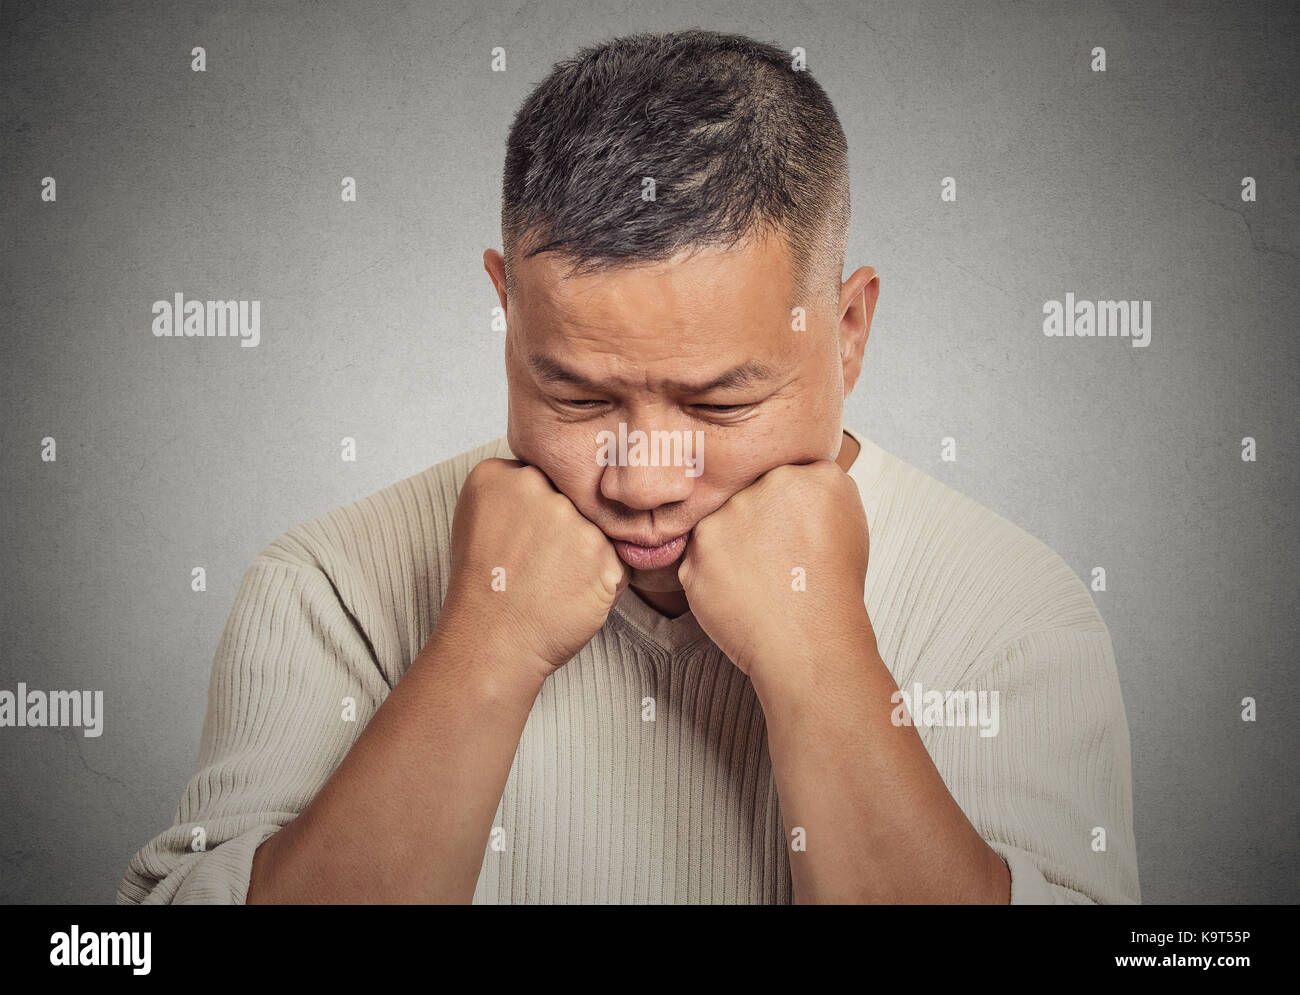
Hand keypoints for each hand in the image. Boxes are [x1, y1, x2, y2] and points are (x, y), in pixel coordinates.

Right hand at [437, 458, 630, 682]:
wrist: (491, 642)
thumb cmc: (482, 589)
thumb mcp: (476, 521)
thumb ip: (511, 490)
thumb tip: (550, 483)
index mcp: (498, 475)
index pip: (543, 474)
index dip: (540, 507)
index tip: (528, 533)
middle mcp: (536, 488)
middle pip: (573, 497)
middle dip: (565, 527)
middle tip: (542, 561)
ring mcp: (574, 520)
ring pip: (597, 526)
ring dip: (586, 552)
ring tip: (556, 581)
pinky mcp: (604, 555)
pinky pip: (617, 558)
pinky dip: (602, 579)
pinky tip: (573, 593)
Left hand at [677, 460, 870, 682]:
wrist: (809, 646)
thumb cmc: (833, 595)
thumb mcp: (851, 527)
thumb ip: (821, 492)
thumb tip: (800, 482)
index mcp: (813, 475)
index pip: (787, 474)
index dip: (787, 506)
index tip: (791, 531)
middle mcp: (768, 485)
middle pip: (750, 492)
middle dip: (757, 521)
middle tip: (774, 558)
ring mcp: (728, 515)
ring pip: (721, 519)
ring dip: (731, 544)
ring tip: (759, 579)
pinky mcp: (698, 547)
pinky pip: (698, 551)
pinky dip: (713, 571)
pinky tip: (740, 591)